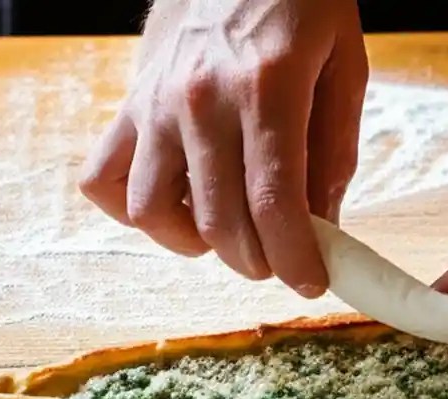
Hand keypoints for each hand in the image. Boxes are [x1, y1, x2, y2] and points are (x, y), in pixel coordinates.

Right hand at [79, 0, 368, 297]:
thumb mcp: (344, 66)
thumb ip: (334, 150)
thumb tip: (324, 224)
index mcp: (267, 90)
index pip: (274, 205)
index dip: (295, 260)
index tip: (310, 284)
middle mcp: (202, 101)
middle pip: (219, 221)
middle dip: (257, 260)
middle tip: (280, 259)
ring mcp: (155, 103)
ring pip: (152, 212)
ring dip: (193, 244)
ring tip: (228, 234)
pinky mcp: (128, 101)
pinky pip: (103, 178)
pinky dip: (133, 208)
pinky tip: (175, 203)